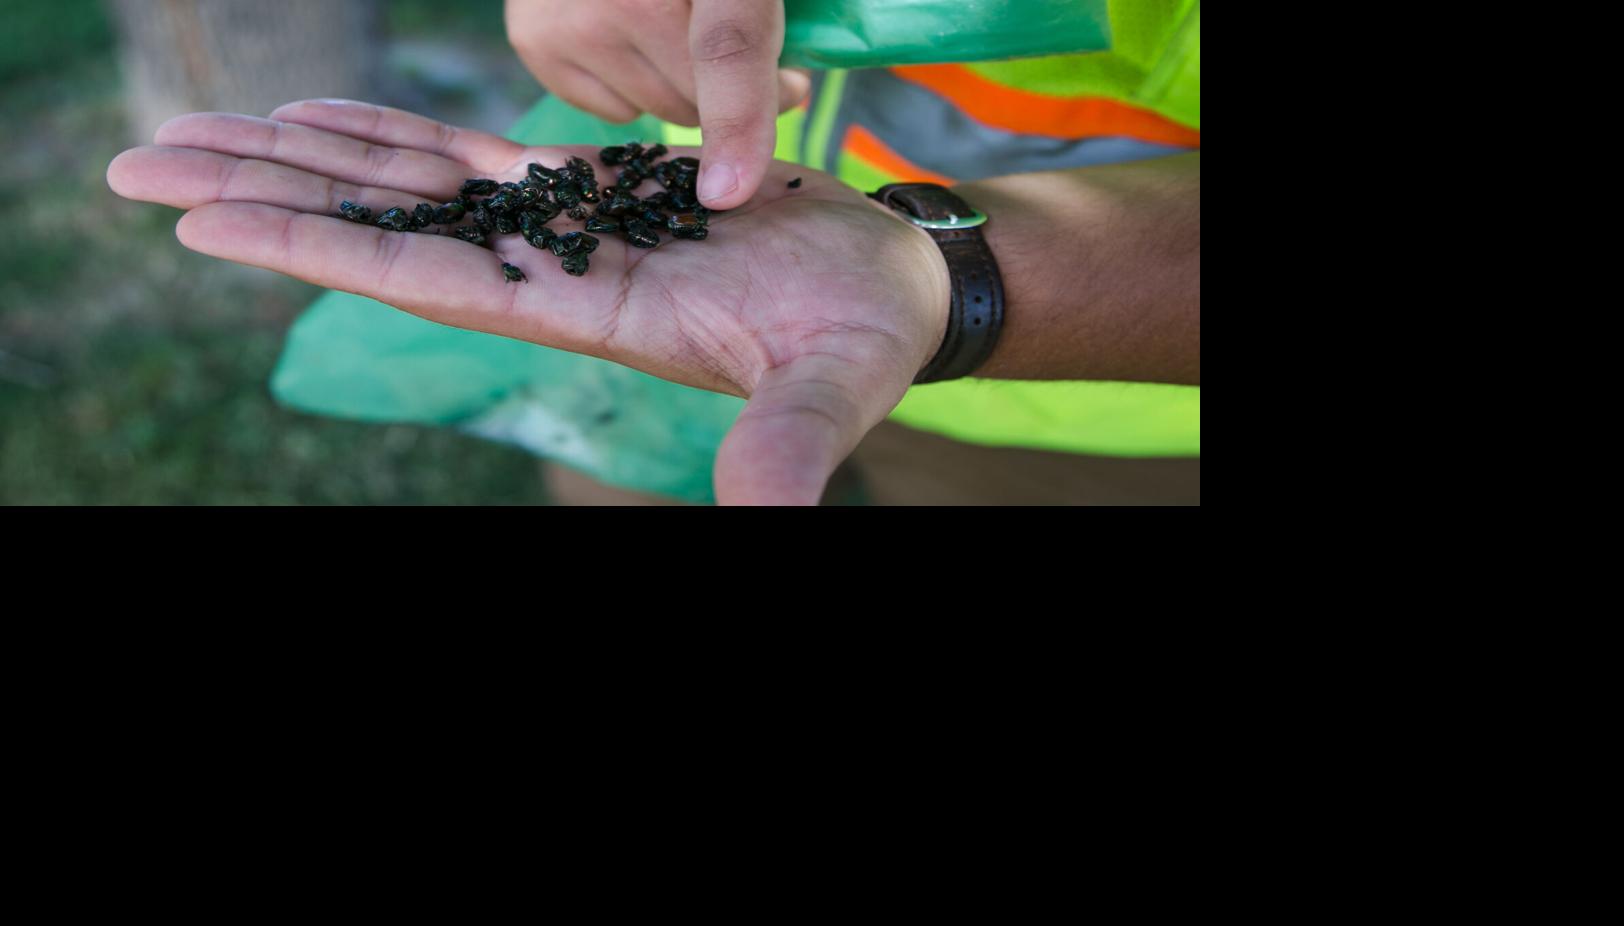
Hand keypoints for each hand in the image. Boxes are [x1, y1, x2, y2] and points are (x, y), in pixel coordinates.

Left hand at [107, 100, 949, 504]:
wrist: (888, 287)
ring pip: (413, 184)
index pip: (429, 282)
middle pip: (384, 229)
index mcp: (591, 315)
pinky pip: (472, 154)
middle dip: (265, 194)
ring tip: (200, 127)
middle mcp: (553, 276)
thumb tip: (765, 528)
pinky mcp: (593, 190)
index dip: (320, 250)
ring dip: (305, 155)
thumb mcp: (831, 391)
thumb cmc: (867, 336)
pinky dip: (395, 132)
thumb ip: (788, 451)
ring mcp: (566, 231)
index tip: (207, 224)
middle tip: (139, 164)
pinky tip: (323, 115)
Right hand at [505, 0, 807, 210]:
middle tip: (728, 42)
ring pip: (656, 110)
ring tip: (668, 26)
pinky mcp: (536, 40)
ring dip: (677, 87)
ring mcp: (572, 20)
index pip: (725, 47)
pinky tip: (624, 34)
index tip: (730, 192)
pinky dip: (630, 85)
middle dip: (725, 89)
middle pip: (696, 98)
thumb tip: (790, 95)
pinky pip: (613, 109)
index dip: (739, 120)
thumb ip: (762, 21)